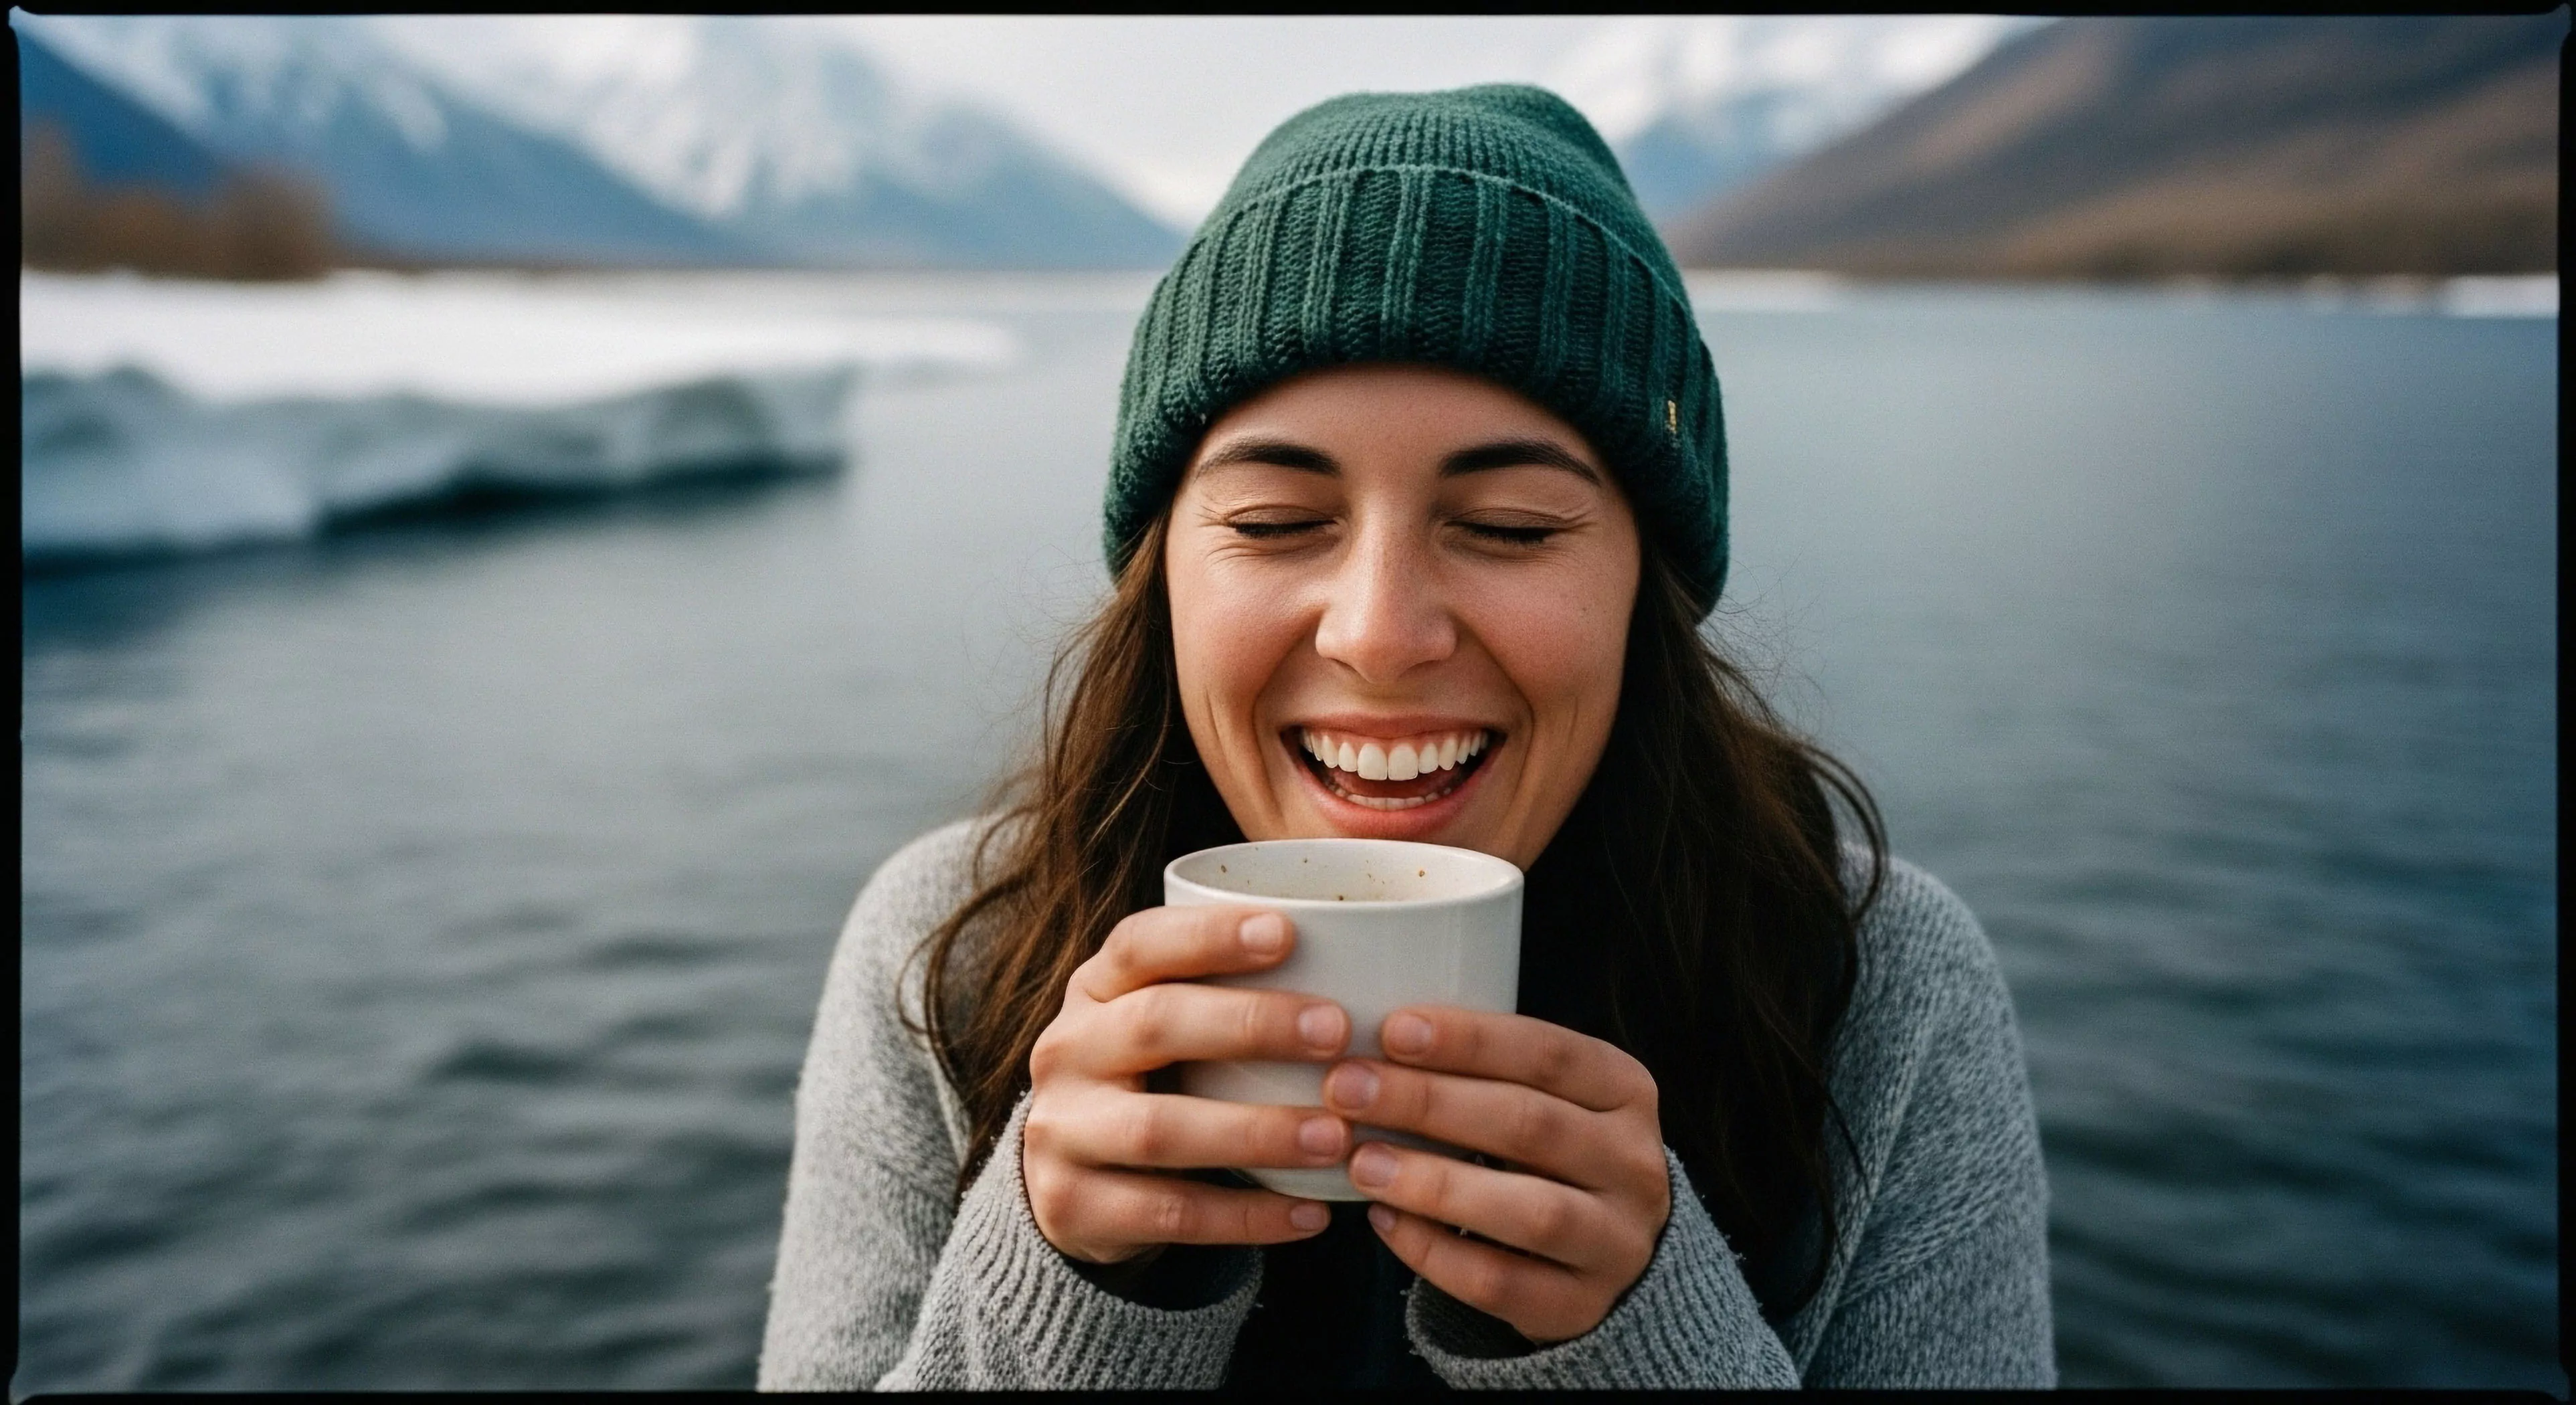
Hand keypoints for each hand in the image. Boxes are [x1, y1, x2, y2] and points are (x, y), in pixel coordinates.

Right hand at [1023, 905, 1354, 1265]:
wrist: (1069, 1188)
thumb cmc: (1151, 1085)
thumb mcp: (1164, 1029)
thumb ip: (1225, 997)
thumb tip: (1362, 972)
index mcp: (1093, 990)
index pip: (1138, 944)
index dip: (1209, 935)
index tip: (1288, 932)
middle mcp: (1065, 1051)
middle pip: (1153, 1025)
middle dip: (1249, 1025)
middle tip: (1337, 1031)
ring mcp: (1061, 1132)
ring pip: (1159, 1130)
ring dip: (1257, 1132)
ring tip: (1335, 1137)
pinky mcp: (1074, 1207)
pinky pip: (1169, 1214)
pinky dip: (1246, 1216)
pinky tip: (1311, 1213)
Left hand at [1322, 1007, 1669, 1343]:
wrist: (1615, 1254)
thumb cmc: (1554, 1152)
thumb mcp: (1547, 1095)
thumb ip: (1485, 1070)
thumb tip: (1375, 1042)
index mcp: (1625, 1090)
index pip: (1549, 1053)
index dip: (1470, 1040)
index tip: (1393, 1030)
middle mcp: (1633, 1164)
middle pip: (1531, 1125)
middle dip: (1430, 1103)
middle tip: (1348, 1090)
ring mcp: (1616, 1241)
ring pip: (1528, 1211)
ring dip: (1436, 1184)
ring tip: (1361, 1162)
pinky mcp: (1581, 1306)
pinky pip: (1500, 1282)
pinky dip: (1434, 1251)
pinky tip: (1384, 1221)